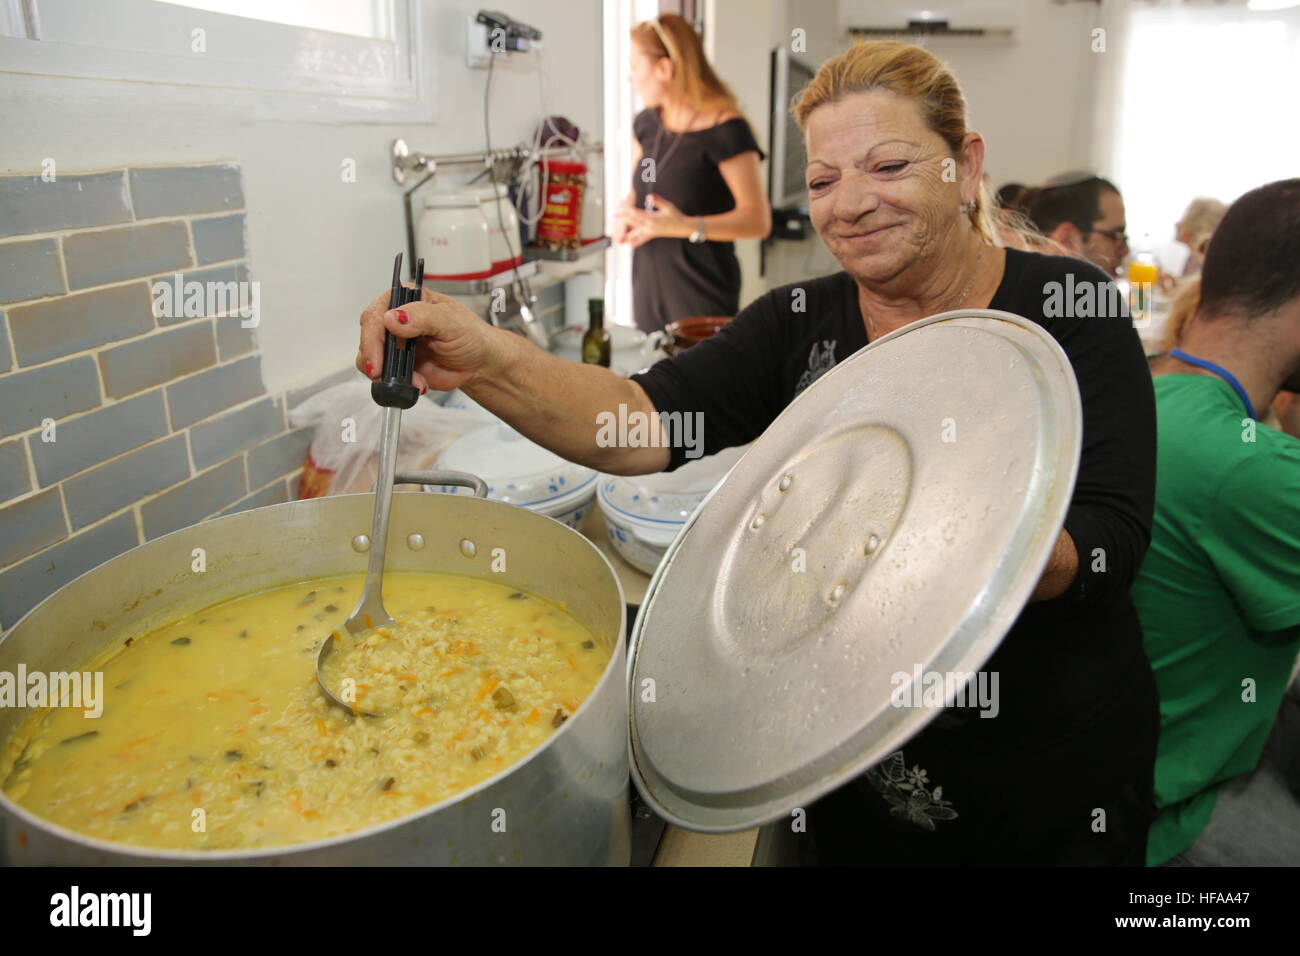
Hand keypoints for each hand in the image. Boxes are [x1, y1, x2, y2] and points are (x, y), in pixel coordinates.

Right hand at [356, 286, 497, 393]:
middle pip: (369, 336)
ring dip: (387, 374)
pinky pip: (385, 376)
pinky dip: (398, 384)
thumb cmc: (471, 335)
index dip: (372, 335)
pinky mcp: (398, 365)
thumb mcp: (451, 322)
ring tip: (414, 381)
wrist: (479, 363)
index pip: (377, 312)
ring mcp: (395, 344)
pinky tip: (419, 385)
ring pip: (371, 358)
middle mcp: (397, 320)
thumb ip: (423, 317)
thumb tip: (393, 317)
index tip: (377, 356)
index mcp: (408, 300)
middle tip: (381, 374)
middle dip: (374, 358)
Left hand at [614, 194, 691, 247]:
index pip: (636, 214)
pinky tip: (629, 245)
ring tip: (617, 233)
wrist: (682, 227)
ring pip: (635, 234)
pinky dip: (635, 242)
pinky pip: (641, 240)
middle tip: (614, 215)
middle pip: (632, 223)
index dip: (627, 211)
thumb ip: (658, 201)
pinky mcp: (651, 235)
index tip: (620, 208)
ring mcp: (650, 233)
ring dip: (625, 233)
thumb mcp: (668, 206)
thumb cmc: (676, 216)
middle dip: (623, 219)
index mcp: (652, 219)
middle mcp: (649, 228)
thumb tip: (650, 197)